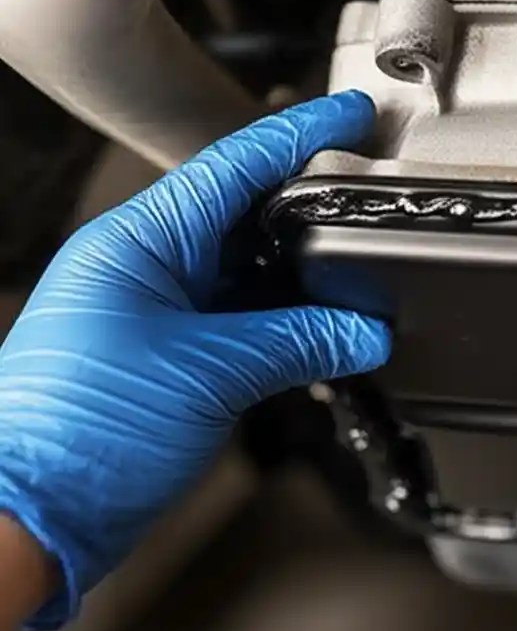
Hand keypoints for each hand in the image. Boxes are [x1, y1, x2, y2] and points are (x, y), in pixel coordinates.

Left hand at [0, 92, 391, 629]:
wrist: (31, 517)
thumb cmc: (79, 437)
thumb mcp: (212, 375)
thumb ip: (301, 341)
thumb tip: (364, 328)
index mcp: (137, 242)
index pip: (234, 166)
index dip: (301, 135)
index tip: (351, 114)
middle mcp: (142, 265)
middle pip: (243, 213)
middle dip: (309, 204)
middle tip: (368, 194)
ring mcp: (152, 308)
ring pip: (242, 268)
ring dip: (298, 273)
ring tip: (358, 271)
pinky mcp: (163, 352)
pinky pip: (234, 315)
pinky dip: (280, 318)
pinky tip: (321, 327)